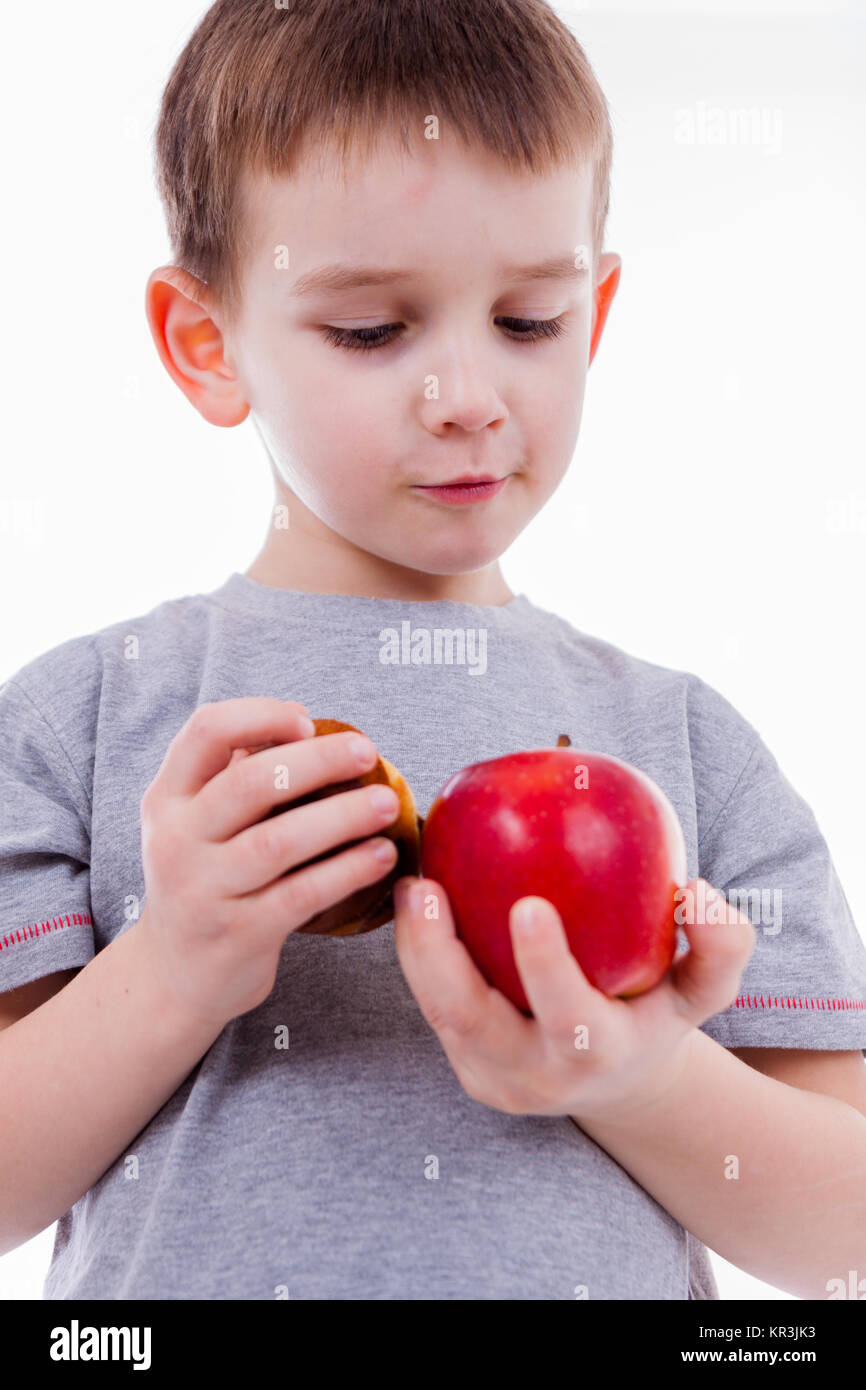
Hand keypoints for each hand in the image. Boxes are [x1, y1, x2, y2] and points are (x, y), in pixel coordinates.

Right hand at [137, 698, 400, 1029]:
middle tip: (367, 753)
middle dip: (319, 761)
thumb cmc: (205, 878)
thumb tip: (299, 718)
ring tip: (388, 804)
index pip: (205, 730)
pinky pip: (304, 893)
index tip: (307, 723)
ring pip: (281, 840)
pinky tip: (382, 855)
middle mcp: (176, 840)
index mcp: (168, 798)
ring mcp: (204, 890)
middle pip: (250, 783)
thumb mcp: (199, 821)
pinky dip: (349, 869)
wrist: (176, 974)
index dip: (261, 715)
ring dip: (344, 816)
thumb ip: (237, 771)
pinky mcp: (240, 934)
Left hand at [392, 876, 754, 1123]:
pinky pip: (432, 1006)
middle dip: (439, 956)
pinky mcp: (465, 1065)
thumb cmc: (658, 1015)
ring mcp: (492, 1076)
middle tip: (426, 887)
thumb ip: (720, 946)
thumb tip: (699, 891)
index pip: (569, 1018)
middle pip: (473, 1020)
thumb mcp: (702, 992)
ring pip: (438, 1013)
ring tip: (412, 885)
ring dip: (415, 949)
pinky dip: (417, 954)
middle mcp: (538, 1075)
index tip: (529, 905)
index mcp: (599, 1055)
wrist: (619, 1083)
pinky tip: (414, 897)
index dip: (547, 967)